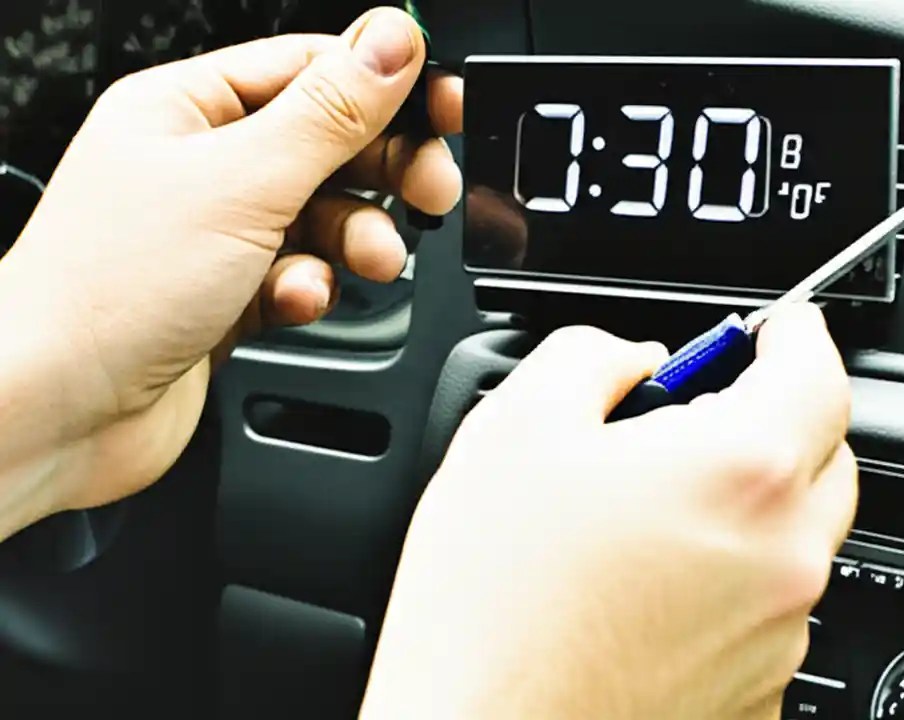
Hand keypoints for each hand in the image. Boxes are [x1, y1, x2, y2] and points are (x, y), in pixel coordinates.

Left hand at [0, 8, 460, 536]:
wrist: (57, 413)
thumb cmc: (109, 290)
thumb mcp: (244, 182)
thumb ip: (331, 113)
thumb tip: (393, 41)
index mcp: (186, 107)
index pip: (310, 70)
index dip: (385, 85)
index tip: (447, 107)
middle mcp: (199, 165)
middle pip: (328, 145)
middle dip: (384, 173)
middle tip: (428, 193)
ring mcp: (214, 234)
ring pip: (323, 216)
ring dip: (355, 240)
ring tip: (366, 262)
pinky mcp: (229, 296)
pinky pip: (301, 275)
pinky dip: (313, 288)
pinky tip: (298, 301)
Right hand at [361, 303, 856, 718]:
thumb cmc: (493, 609)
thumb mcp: (516, 426)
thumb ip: (593, 356)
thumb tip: (630, 359)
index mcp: (743, 472)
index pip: (819, 370)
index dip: (797, 332)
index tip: (781, 326)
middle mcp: (784, 557)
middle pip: (821, 458)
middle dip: (773, 423)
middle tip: (696, 421)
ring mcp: (778, 638)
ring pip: (794, 539)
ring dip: (745, 510)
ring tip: (643, 522)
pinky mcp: (758, 696)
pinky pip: (767, 614)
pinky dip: (729, 585)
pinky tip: (646, 592)